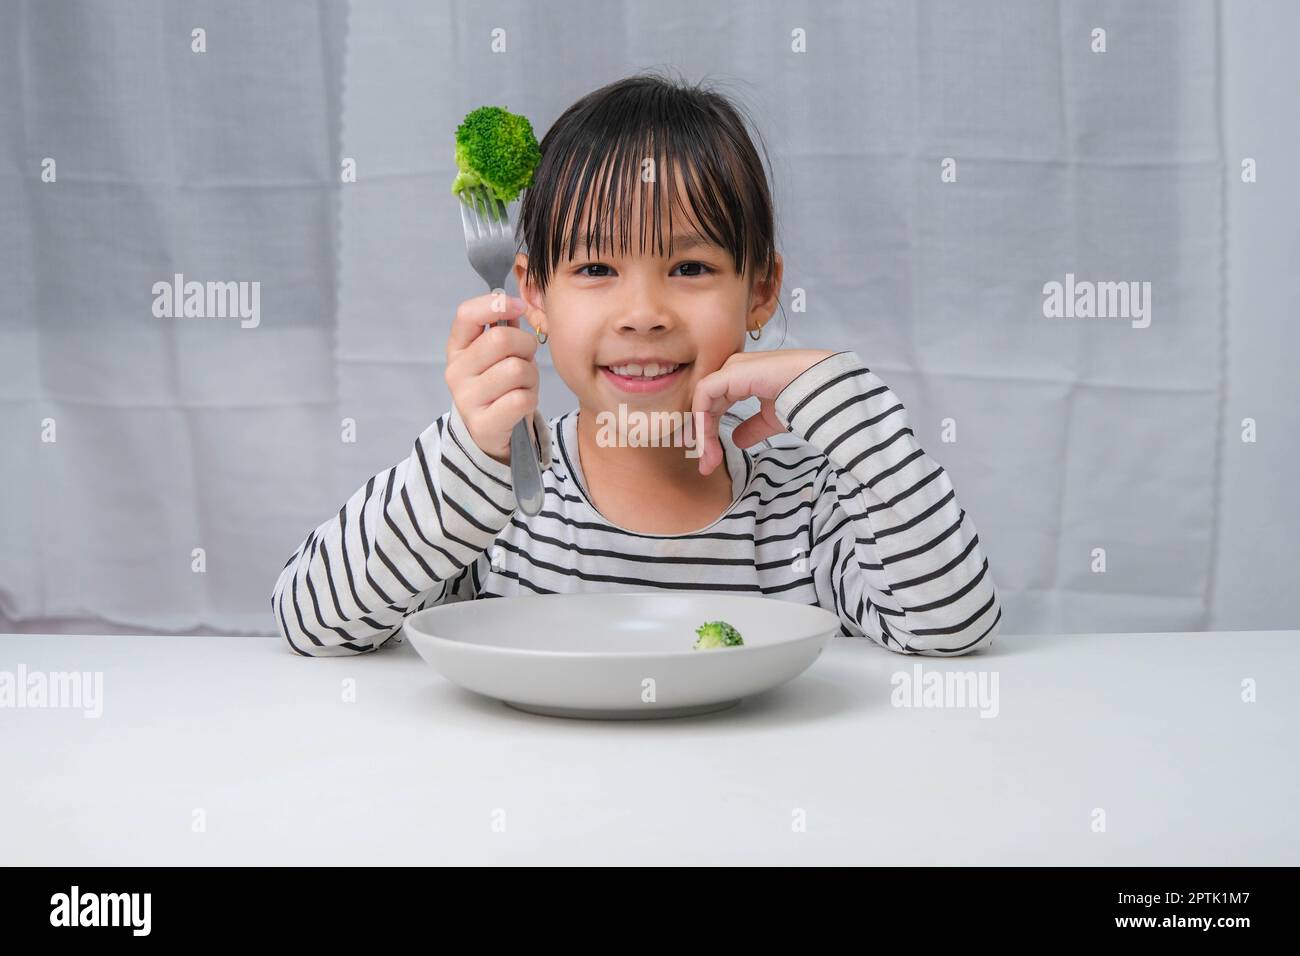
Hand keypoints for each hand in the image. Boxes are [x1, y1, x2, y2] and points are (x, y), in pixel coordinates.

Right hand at [445, 291, 539, 463]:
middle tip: (527, 358)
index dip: (496, 305)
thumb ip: (504, 329)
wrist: (494, 434)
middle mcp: (456, 371)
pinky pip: (520, 399)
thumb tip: (514, 305)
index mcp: (457, 348)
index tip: (518, 307)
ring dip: (530, 376)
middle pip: (500, 339)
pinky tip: (521, 404)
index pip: (467, 314)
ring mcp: (466, 399)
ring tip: (523, 384)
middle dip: (525, 345)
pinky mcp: (482, 424)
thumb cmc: (501, 387)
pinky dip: (530, 399)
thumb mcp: (500, 355)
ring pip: (515, 369)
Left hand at [691, 349, 835, 475]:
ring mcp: (730, 368)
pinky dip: (701, 420)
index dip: (708, 432)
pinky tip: (707, 441)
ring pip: (701, 402)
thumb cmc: (804, 398)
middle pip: (704, 405)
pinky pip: (703, 396)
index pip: (714, 405)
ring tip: (708, 460)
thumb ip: (752, 428)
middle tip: (705, 466)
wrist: (821, 389)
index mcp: (742, 378)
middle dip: (702, 437)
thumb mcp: (771, 419)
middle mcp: (732, 369)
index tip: (709, 461)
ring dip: (702, 433)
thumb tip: (736, 440)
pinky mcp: (730, 372)